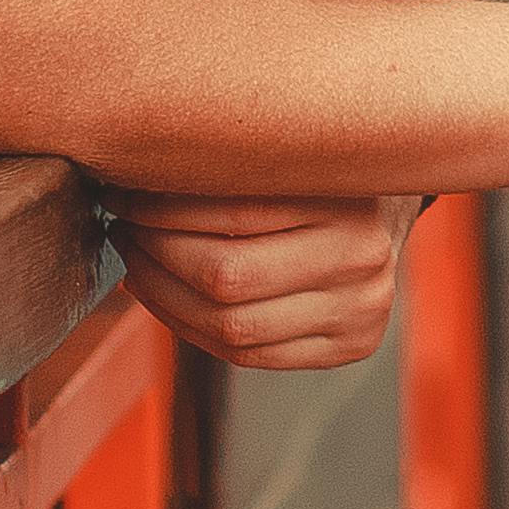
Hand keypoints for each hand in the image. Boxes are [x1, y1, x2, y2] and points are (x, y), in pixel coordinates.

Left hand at [105, 185, 424, 371]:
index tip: (121, 195)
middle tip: (123, 229)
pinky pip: (247, 355)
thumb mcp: (288, 153)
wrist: (388, 213)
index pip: (232, 215)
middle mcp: (363, 258)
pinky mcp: (351, 346)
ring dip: (163, 297)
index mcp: (348, 197)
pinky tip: (166, 298)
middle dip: (156, 255)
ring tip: (135, 263)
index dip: (161, 211)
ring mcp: (362, 309)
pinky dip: (191, 328)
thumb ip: (231, 165)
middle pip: (227, 277)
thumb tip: (130, 174)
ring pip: (230, 326)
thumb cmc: (316, 174)